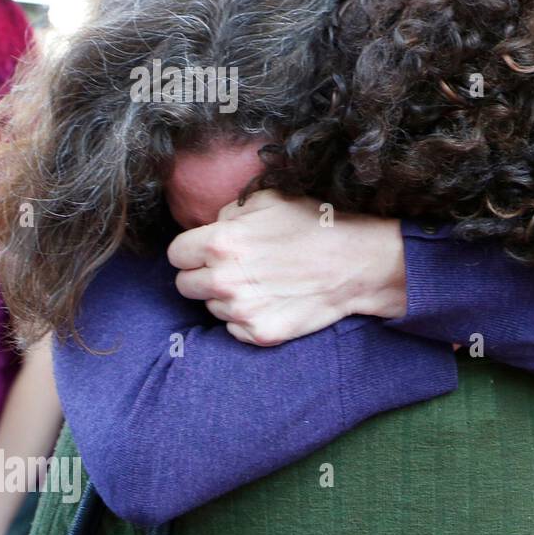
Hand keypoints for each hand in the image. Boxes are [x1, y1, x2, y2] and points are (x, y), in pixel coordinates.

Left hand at [167, 190, 405, 345]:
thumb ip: (231, 211)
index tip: (209, 252)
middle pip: (185, 285)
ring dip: (227, 298)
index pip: (175, 254)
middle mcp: (224, 280)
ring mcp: (241, 311)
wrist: (358, 264)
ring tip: (260, 284)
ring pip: (211, 308)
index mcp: (220, 243)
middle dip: (203, 275)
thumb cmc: (316, 226)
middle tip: (234, 269)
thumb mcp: (270, 199)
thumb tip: (214, 225)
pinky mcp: (259, 334)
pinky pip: (234, 329)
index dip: (192, 251)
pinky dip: (246, 319)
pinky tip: (270, 302)